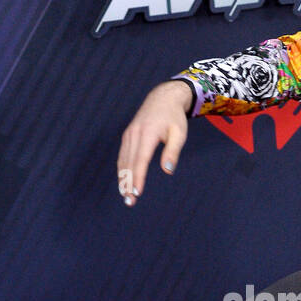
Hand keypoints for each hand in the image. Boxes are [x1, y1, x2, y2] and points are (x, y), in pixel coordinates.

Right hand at [117, 80, 192, 205]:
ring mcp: (128, 135)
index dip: (138, 177)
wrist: (162, 98)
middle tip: (130, 202)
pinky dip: (122, 170)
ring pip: (123, 161)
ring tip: (125, 197)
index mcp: (148, 133)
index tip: (137, 193)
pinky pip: (122, 156)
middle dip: (128, 184)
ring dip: (123, 179)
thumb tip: (167, 171)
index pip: (141, 160)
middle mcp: (134, 134)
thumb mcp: (179, 133)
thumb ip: (173, 152)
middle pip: (129, 163)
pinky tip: (123, 182)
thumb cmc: (174, 118)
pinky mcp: (127, 136)